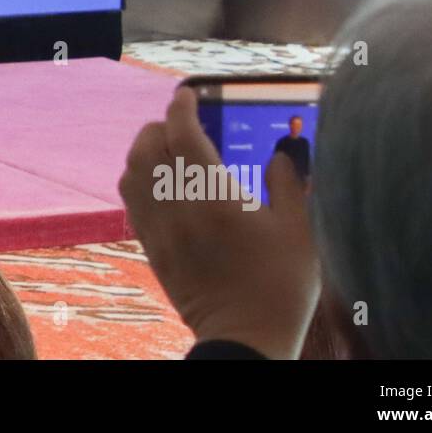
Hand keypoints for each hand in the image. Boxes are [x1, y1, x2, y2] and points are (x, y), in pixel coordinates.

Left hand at [118, 87, 320, 358]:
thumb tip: (281, 154)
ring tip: (166, 147)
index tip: (187, 93)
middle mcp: (178, 209)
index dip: (181, 106)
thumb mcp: (300, 231)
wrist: (246, 339)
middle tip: (181, 121)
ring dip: (144, 151)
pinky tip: (159, 182)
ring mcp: (159, 230)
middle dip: (161, 125)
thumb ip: (290, 184)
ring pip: (131, 173)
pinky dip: (138, 180)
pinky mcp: (152, 250)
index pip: (181, 133)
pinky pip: (131, 202)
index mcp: (214, 198)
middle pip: (147, 147)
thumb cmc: (280, 286)